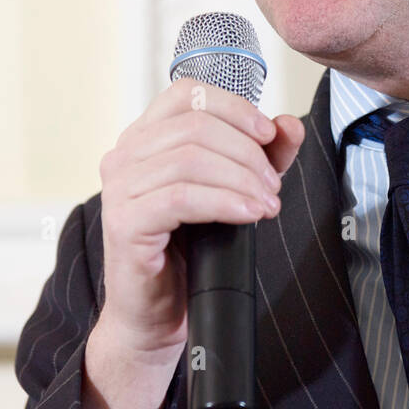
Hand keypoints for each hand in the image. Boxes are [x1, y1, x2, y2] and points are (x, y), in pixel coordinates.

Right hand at [96, 79, 304, 360]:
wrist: (157, 315)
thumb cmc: (189, 253)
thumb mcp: (235, 192)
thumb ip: (263, 156)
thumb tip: (289, 125)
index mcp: (145, 137)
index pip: (188, 93)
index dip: (235, 108)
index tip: (269, 134)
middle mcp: (124, 154)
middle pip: (196, 126)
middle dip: (247, 153)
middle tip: (272, 186)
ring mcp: (119, 187)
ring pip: (191, 159)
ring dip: (242, 180)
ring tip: (266, 204)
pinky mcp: (124, 222)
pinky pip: (181, 197)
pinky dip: (224, 202)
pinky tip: (249, 215)